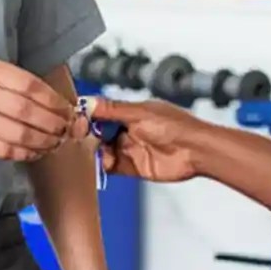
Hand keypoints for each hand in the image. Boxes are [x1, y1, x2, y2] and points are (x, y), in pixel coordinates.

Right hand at [0, 59, 73, 161]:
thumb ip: (21, 82)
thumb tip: (58, 103)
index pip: (30, 86)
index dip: (53, 100)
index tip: (67, 110)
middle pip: (26, 111)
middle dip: (52, 123)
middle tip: (65, 130)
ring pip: (18, 134)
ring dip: (43, 141)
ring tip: (55, 143)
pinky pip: (5, 150)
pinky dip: (25, 154)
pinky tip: (36, 152)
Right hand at [87, 97, 209, 182]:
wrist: (197, 151)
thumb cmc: (176, 127)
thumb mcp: (140, 113)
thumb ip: (112, 110)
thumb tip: (89, 102)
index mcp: (130, 113)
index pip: (101, 113)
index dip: (87, 116)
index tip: (74, 119)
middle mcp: (128, 130)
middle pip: (99, 133)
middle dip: (87, 135)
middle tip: (76, 138)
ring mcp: (130, 149)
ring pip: (103, 151)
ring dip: (94, 152)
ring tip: (89, 152)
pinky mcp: (134, 167)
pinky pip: (112, 167)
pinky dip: (103, 166)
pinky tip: (99, 163)